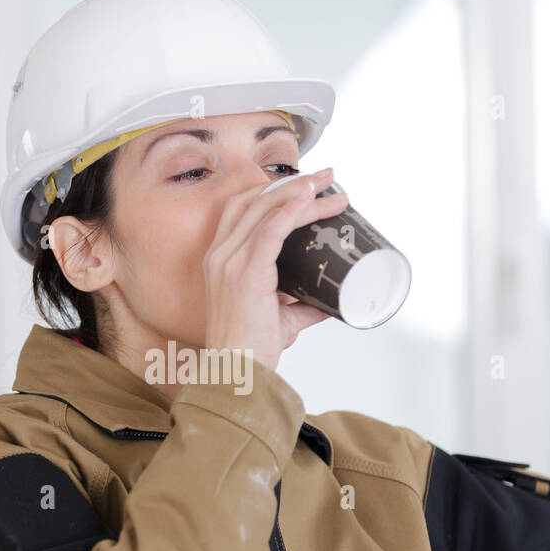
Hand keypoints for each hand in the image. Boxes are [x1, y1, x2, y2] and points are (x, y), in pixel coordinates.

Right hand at [202, 166, 348, 371]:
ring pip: (266, 210)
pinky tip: (309, 199)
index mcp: (220, 259)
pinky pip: (269, 230)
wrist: (237, 373)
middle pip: (255, 201)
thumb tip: (330, 300)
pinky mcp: (245, 273)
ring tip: (330, 187)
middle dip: (292, 183)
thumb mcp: (279, 318)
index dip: (273, 191)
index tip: (305, 186)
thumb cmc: (250, 349)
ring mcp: (229, 262)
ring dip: (301, 192)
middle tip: (326, 177)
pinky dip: (291, 209)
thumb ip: (302, 306)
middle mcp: (220, 255)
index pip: (243, 209)